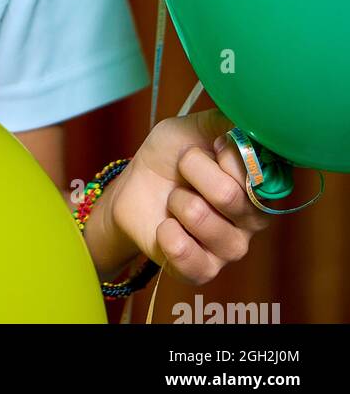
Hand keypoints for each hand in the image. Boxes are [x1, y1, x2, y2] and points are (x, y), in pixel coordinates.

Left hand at [109, 107, 272, 284]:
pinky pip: (186, 254)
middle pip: (227, 194)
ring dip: (176, 200)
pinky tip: (167, 226)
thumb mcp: (193, 128)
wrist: (134, 187)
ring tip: (176, 199)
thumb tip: (247, 123)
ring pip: (201, 218)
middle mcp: (255, 219)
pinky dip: (166, 233)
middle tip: (185, 170)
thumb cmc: (169, 157)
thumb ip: (224, 123)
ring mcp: (232, 248)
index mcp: (259, 183)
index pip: (255, 167)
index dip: (223, 152)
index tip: (211, 146)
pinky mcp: (205, 271)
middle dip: (191, 170)